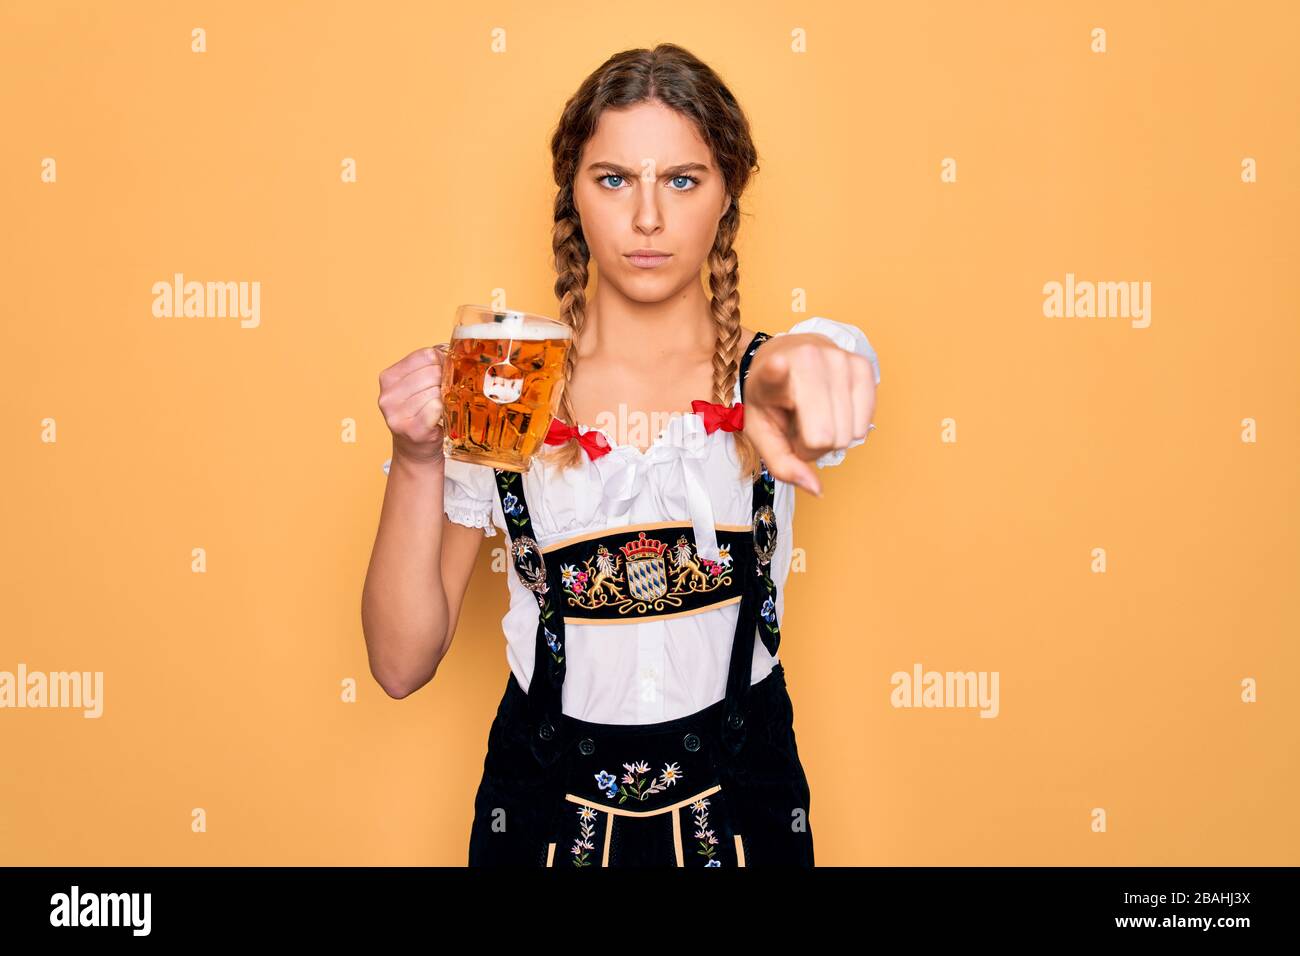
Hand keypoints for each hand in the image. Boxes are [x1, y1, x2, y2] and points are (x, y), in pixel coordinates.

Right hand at [378, 345, 448, 465]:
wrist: (415, 451)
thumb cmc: (420, 415)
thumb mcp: (416, 386)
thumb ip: (430, 367)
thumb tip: (456, 351)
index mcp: (388, 377)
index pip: (425, 355)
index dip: (442, 362)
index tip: (445, 374)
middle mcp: (388, 395)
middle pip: (432, 372)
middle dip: (445, 380)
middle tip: (446, 394)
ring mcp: (396, 414)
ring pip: (435, 390)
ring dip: (446, 397)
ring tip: (442, 407)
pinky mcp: (411, 429)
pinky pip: (436, 407)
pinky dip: (444, 410)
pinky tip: (440, 417)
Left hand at [741, 333, 876, 495]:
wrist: (788, 355)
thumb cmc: (773, 398)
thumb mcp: (762, 432)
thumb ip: (782, 464)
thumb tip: (816, 489)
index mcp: (771, 376)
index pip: (775, 375)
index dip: (777, 373)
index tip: (778, 365)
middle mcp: (807, 360)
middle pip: (825, 436)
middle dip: (812, 445)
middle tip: (800, 425)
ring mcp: (839, 360)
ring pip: (848, 434)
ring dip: (832, 436)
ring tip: (815, 414)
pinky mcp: (863, 365)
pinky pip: (865, 424)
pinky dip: (850, 428)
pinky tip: (834, 409)